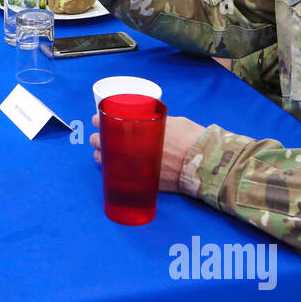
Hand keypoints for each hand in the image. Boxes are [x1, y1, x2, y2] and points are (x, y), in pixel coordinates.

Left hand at [90, 114, 204, 193]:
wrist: (202, 163)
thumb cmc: (191, 138)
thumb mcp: (172, 121)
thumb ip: (155, 122)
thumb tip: (149, 123)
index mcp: (136, 128)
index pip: (105, 122)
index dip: (99, 120)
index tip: (98, 120)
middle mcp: (129, 147)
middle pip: (100, 141)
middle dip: (98, 139)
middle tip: (101, 137)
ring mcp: (130, 165)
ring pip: (103, 160)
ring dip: (101, 156)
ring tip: (104, 154)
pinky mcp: (137, 181)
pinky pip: (114, 177)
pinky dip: (111, 172)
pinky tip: (112, 170)